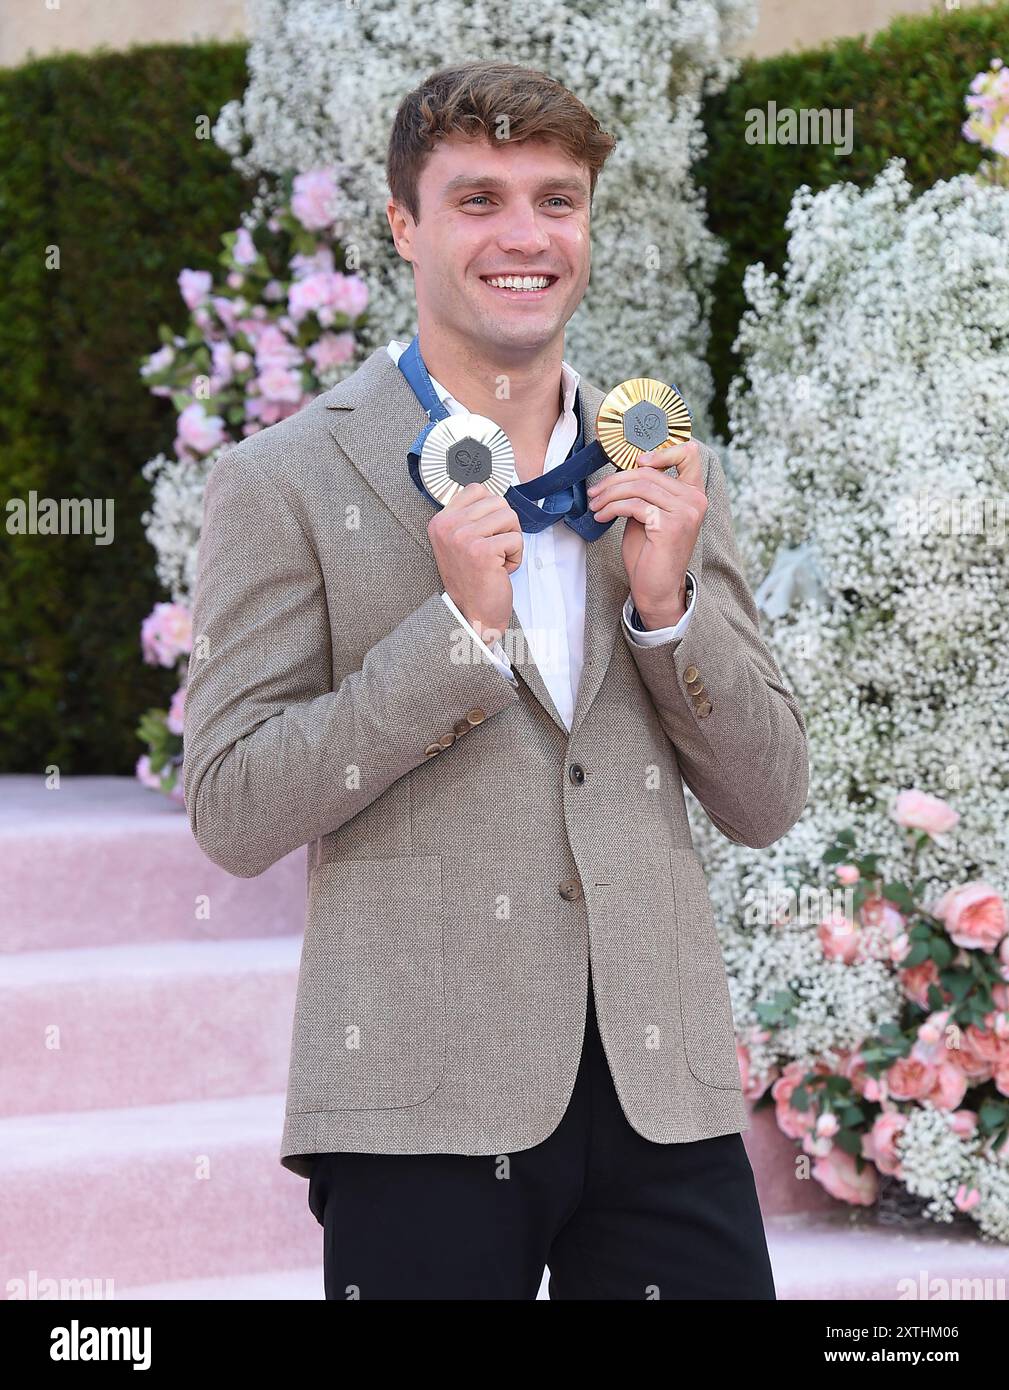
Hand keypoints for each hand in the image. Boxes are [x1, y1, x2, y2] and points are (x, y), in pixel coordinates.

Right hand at [429, 483, 522, 642]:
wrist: (473, 612)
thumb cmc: (473, 578)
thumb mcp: (461, 540)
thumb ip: (471, 516)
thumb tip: (494, 494)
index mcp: (441, 521)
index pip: (477, 489)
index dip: (492, 510)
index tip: (486, 534)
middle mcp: (447, 526)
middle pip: (498, 501)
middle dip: (505, 527)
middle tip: (493, 550)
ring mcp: (462, 537)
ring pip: (509, 517)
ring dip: (511, 541)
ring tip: (496, 559)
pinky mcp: (481, 551)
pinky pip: (515, 539)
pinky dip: (515, 557)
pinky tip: (500, 570)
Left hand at [586, 440, 705, 627]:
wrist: (656, 588)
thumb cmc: (651, 553)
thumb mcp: (648, 514)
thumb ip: (645, 492)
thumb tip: (623, 471)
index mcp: (693, 494)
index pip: (687, 454)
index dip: (660, 452)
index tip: (634, 464)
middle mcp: (694, 500)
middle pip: (649, 472)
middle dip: (615, 480)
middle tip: (595, 492)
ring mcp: (685, 512)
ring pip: (639, 486)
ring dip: (609, 494)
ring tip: (595, 505)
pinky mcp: (671, 525)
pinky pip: (634, 505)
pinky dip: (612, 508)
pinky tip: (601, 516)